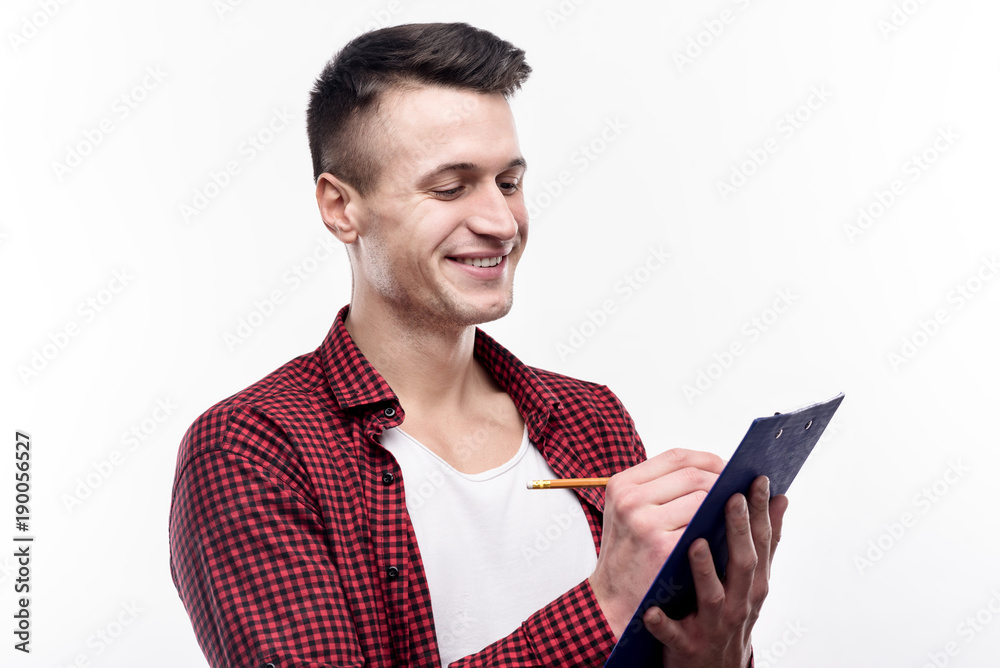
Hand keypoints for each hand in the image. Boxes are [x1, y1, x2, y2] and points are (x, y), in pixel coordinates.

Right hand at [589, 448, 724, 638]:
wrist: (611, 602)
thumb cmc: (627, 555)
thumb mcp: (628, 513)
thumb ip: (659, 489)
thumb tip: (710, 471)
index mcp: (622, 484)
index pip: (676, 457)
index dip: (708, 460)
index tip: (728, 469)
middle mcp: (630, 499)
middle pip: (693, 474)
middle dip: (723, 482)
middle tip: (741, 491)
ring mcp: (645, 523)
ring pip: (702, 498)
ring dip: (725, 504)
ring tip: (739, 510)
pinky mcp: (663, 548)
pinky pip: (703, 528)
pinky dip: (720, 528)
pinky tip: (731, 532)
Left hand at [642, 476, 788, 667]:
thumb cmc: (727, 614)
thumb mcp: (751, 581)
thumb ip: (764, 543)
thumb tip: (782, 498)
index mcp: (752, 583)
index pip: (761, 542)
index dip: (761, 511)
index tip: (758, 479)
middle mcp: (738, 603)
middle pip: (743, 563)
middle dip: (739, 531)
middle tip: (731, 497)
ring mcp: (712, 625)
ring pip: (711, 596)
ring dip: (705, 571)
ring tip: (695, 544)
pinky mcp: (686, 645)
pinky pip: (673, 634)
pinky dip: (663, 624)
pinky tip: (652, 611)